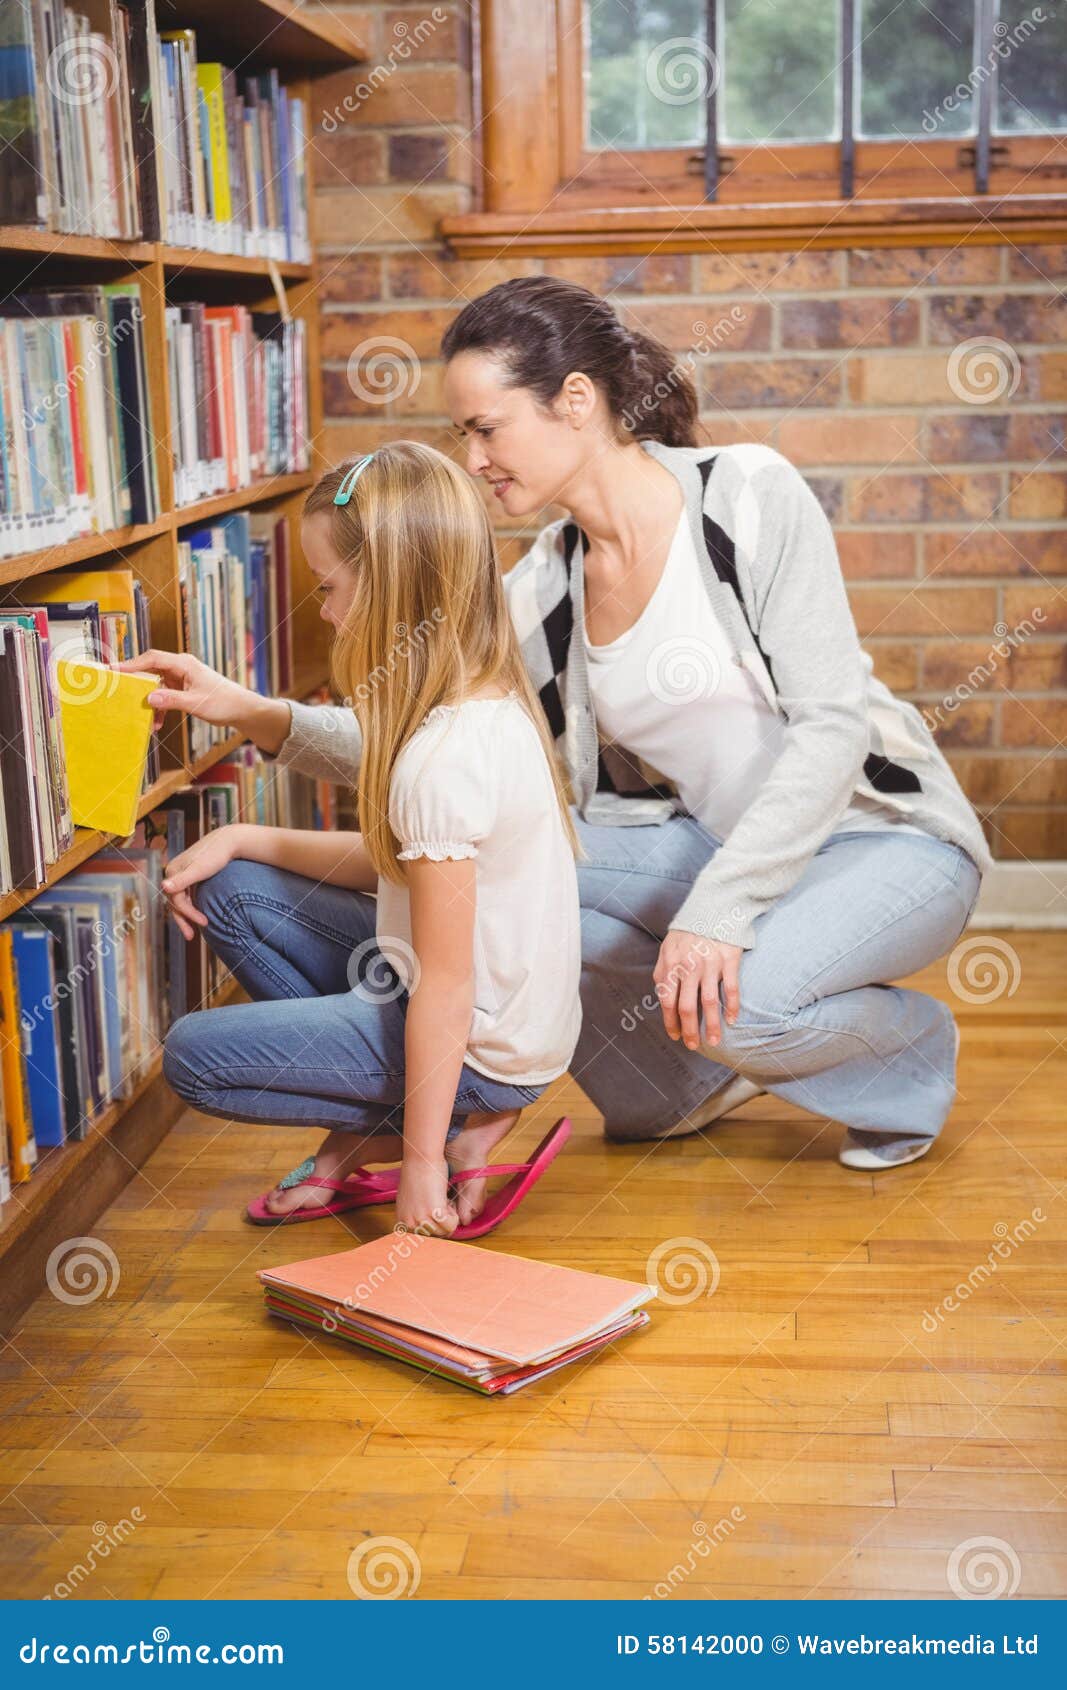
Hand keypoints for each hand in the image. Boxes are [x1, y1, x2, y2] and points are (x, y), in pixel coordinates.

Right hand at [114, 649, 255, 733]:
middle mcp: (180, 667)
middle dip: (136, 683)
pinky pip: (164, 695)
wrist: (240, 709)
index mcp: (183, 664)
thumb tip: (149, 699)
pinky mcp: (183, 688)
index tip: (114, 670)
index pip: (152, 659)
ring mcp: (181, 678)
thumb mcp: (195, 703)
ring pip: (156, 686)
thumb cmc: (222, 702)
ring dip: (150, 702)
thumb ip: (171, 700)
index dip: (131, 663)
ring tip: (144, 717)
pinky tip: (158, 723)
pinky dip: (160, 708)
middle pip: (150, 670)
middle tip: (119, 692)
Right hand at [161, 824, 245, 940]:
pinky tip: (198, 915)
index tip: (205, 923)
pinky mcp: (191, 874)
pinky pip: (187, 894)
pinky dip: (191, 906)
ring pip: (181, 899)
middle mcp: (174, 872)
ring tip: (194, 931)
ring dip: (186, 915)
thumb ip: (182, 880)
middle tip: (191, 937)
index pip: (176, 899)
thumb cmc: (216, 855)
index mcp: (172, 871)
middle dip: (183, 919)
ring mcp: (182, 873)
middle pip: (175, 901)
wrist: (229, 841)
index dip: (189, 913)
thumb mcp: (200, 870)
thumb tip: (163, 886)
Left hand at [396, 1156, 458, 1237]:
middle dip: (442, 1221)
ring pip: (445, 1231)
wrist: (421, 1158)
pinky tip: (445, 1197)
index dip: (433, 1224)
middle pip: (436, 1236)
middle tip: (439, 1201)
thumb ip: (415, 1216)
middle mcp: (409, 1224)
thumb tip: (427, 1230)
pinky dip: (453, 1212)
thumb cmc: (417, 1173)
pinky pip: (452, 1224)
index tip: (434, 1212)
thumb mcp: (410, 1200)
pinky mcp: (434, 1213)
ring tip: (441, 1198)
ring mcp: (421, 1220)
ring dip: (449, 1216)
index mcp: (402, 1222)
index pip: (424, 1237)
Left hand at [654, 929, 741, 1049]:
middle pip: (688, 1007)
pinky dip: (732, 1007)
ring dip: (712, 1025)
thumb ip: (663, 972)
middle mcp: (689, 967)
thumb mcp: (667, 948)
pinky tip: (732, 1021)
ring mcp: (710, 964)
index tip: (675, 1036)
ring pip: (710, 1002)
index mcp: (671, 965)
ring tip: (713, 1041)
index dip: (671, 1022)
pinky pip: (731, 989)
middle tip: (692, 1045)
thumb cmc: (688, 932)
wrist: (713, 908)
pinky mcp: (729, 960)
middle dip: (689, 1030)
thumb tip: (661, 995)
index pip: (668, 1001)